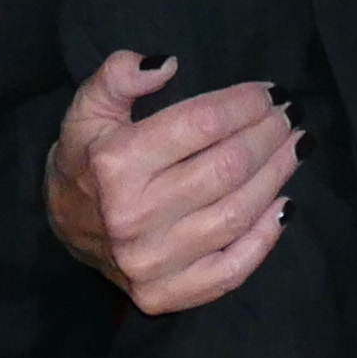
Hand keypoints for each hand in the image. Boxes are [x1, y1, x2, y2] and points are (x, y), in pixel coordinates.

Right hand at [48, 49, 295, 314]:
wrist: (61, 226)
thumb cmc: (85, 160)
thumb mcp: (87, 109)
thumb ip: (118, 76)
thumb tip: (166, 63)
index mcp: (115, 164)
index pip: (201, 125)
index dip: (244, 104)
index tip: (268, 93)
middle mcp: (132, 215)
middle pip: (227, 167)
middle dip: (269, 135)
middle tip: (288, 115)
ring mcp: (150, 261)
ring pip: (236, 214)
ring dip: (277, 176)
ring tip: (295, 148)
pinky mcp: (163, 294)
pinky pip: (230, 270)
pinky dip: (264, 239)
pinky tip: (284, 206)